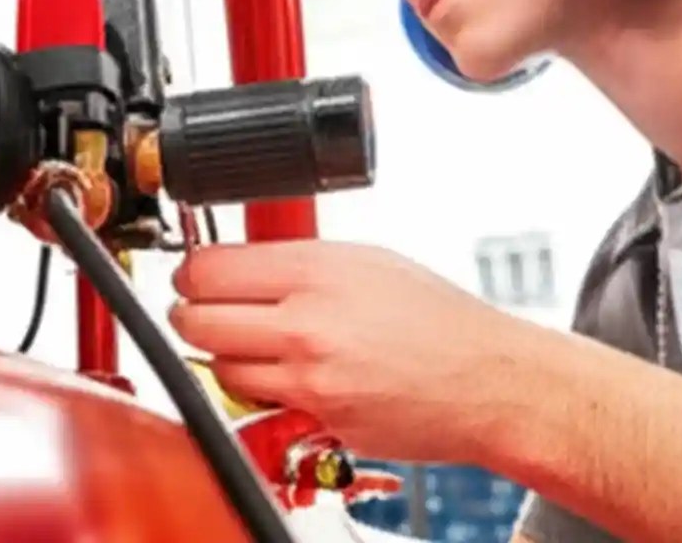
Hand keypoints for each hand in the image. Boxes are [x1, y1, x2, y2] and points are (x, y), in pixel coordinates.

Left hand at [169, 240, 538, 464]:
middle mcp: (307, 322)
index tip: (194, 277)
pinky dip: (259, 391)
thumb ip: (293, 261)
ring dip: (221, 357)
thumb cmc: (437, 319)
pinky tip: (285, 374)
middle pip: (196, 320)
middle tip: (200, 311)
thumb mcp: (365, 261)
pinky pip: (257, 404)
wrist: (491, 382)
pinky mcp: (316, 420)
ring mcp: (309, 377)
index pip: (207, 269)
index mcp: (317, 270)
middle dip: (190, 315)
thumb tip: (233, 264)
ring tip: (249, 344)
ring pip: (218, 368)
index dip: (191, 273)